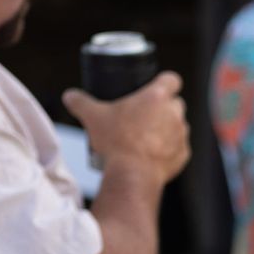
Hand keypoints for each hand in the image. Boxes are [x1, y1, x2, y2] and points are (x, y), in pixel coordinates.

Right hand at [63, 71, 188, 187]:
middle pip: (175, 103)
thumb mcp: (92, 117)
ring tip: (146, 137)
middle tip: (143, 116)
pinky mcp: (183, 154)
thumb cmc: (115, 141)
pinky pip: (178, 148)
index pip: (171, 79)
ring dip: (166, 129)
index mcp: (157, 97)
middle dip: (162, 107)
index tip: (155, 87)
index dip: (165, 82)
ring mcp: (181, 134)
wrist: (133, 174)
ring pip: (178, 126)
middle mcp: (175, 113)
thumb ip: (80, 102)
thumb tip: (69, 96)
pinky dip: (169, 150)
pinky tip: (153, 154)